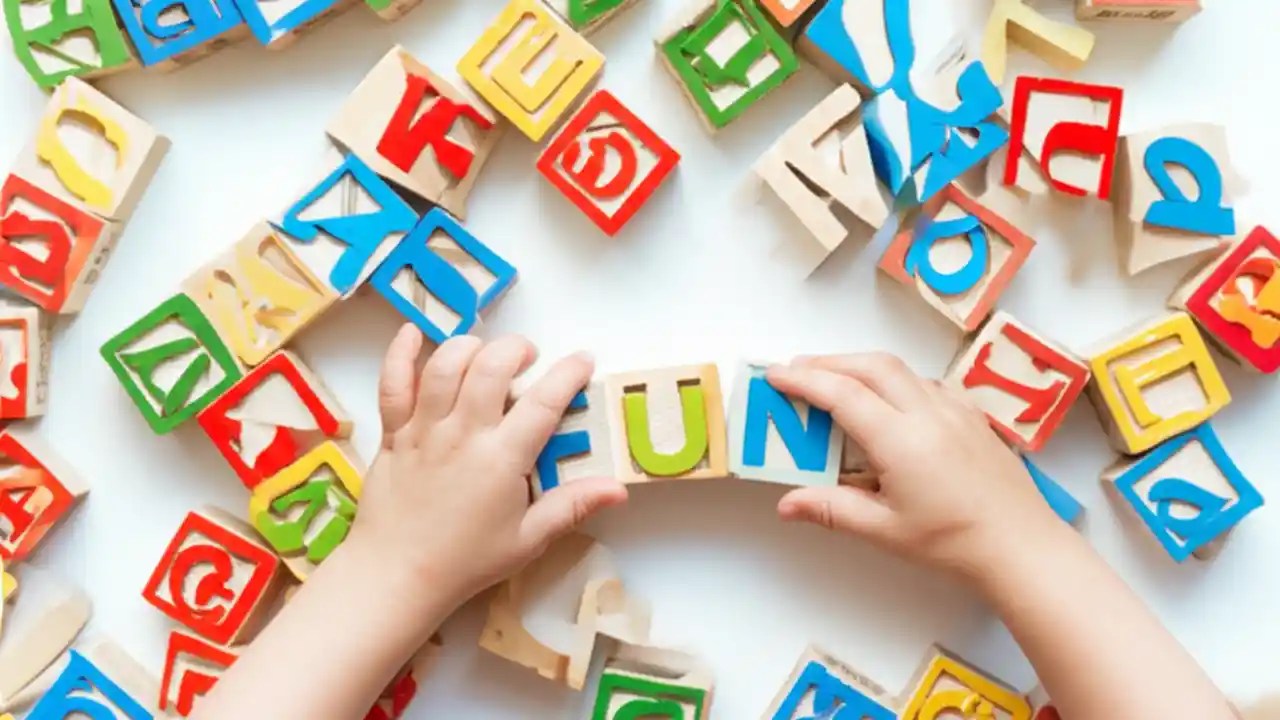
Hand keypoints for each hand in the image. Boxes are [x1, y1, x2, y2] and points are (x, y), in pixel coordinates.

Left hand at [347, 326, 628, 610]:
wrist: (396, 576)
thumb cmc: (466, 562)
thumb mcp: (527, 540)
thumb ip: (571, 507)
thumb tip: (618, 489)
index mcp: (501, 460)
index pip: (543, 402)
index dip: (567, 374)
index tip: (583, 360)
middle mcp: (463, 434)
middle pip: (491, 367)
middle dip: (516, 349)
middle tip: (528, 358)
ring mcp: (425, 430)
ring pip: (445, 365)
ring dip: (470, 347)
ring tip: (484, 354)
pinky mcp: (394, 434)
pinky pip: (393, 384)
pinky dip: (400, 353)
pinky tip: (412, 332)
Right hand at [766, 353, 1063, 583]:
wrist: (1022, 546)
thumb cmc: (953, 543)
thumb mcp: (884, 531)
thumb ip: (832, 509)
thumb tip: (785, 504)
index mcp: (901, 439)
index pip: (843, 394)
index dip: (804, 380)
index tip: (775, 375)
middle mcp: (928, 413)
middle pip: (871, 366)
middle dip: (830, 362)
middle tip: (797, 371)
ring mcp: (955, 410)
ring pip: (901, 370)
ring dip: (863, 368)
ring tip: (836, 383)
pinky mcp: (973, 417)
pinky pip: (928, 383)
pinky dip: (898, 380)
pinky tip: (891, 401)